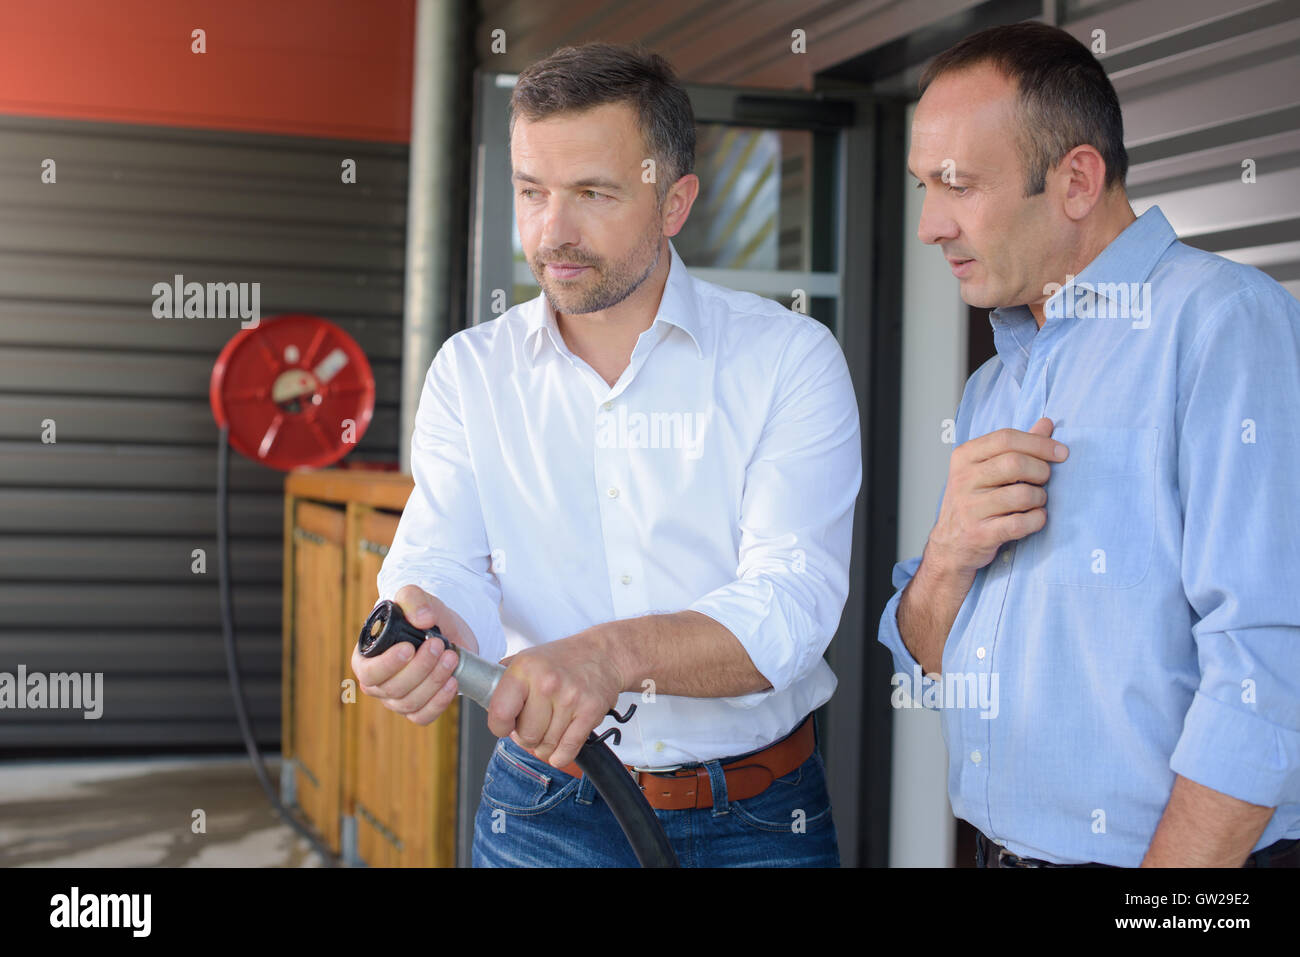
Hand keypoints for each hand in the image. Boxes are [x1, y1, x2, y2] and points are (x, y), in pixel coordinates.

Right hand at [350, 584, 478, 725]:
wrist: (447, 631)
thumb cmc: (422, 616)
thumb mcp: (416, 598)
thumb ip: (413, 600)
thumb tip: (422, 619)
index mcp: (367, 658)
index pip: (369, 672)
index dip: (387, 664)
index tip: (408, 648)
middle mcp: (378, 683)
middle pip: (392, 689)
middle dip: (420, 668)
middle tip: (438, 645)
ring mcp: (396, 699)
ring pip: (410, 703)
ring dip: (433, 681)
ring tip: (451, 657)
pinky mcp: (417, 709)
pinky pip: (423, 716)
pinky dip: (439, 702)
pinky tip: (452, 681)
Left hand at [487, 631, 625, 768]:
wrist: (604, 654)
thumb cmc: (562, 659)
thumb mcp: (527, 658)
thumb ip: (502, 679)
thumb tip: (482, 700)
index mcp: (524, 669)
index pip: (499, 713)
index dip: (500, 727)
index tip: (506, 725)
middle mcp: (547, 683)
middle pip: (526, 736)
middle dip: (527, 737)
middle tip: (534, 725)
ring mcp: (570, 698)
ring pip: (546, 746)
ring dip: (546, 745)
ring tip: (550, 728)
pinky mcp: (590, 712)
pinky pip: (568, 750)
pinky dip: (561, 755)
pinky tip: (561, 745)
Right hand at [926, 417, 1068, 578]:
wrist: (950, 544)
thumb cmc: (975, 502)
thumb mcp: (987, 468)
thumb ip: (1017, 446)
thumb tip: (1046, 424)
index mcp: (964, 457)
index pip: (1006, 438)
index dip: (1039, 443)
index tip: (1060, 452)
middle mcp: (963, 480)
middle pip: (1015, 463)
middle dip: (1041, 471)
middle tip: (1044, 479)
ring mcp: (969, 508)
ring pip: (1021, 495)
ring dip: (1039, 498)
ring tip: (1036, 501)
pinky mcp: (980, 534)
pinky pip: (1020, 523)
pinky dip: (1037, 520)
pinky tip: (1035, 518)